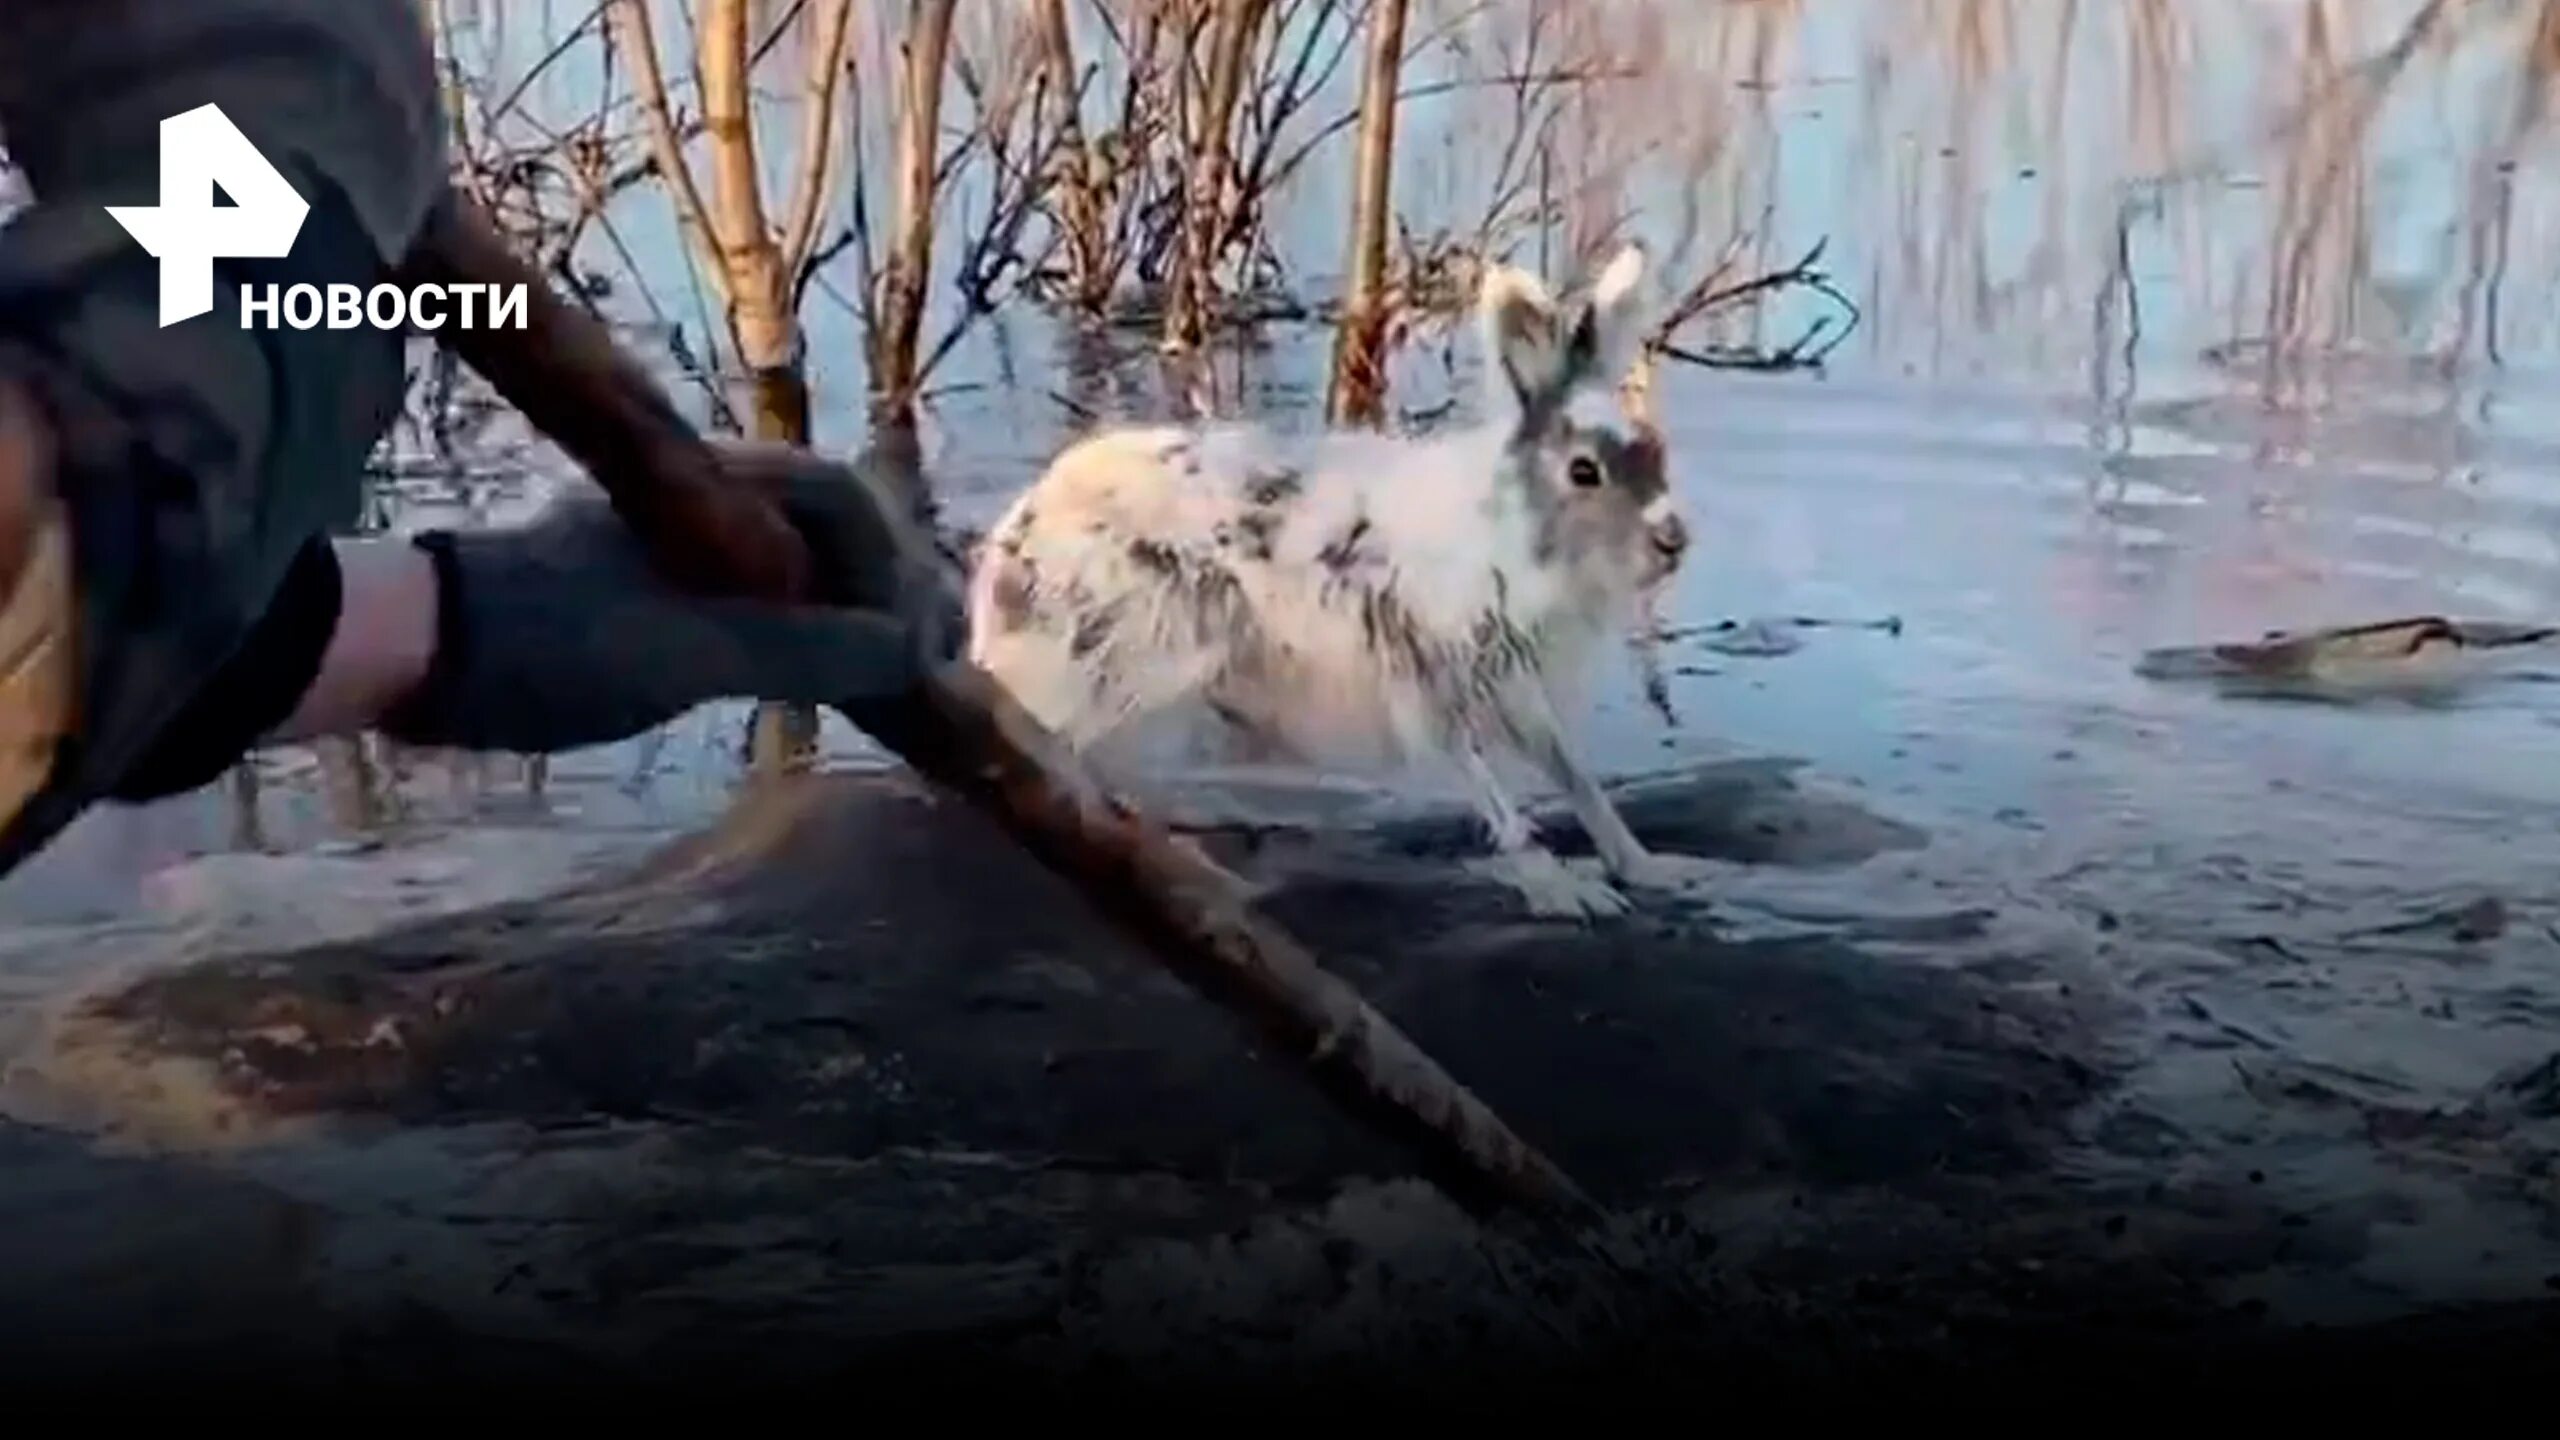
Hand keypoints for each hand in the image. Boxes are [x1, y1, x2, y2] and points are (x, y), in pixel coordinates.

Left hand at [372, 447, 967, 756]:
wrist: (411, 646)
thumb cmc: (556, 641)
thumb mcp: (695, 655)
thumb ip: (808, 650)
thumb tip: (910, 650)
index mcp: (712, 492)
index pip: (840, 500)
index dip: (892, 564)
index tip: (914, 638)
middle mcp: (692, 498)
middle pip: (813, 525)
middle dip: (872, 586)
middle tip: (911, 658)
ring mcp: (655, 539)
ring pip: (771, 562)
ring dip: (826, 611)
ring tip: (866, 673)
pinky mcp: (625, 583)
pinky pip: (731, 593)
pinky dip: (778, 630)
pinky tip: (787, 677)